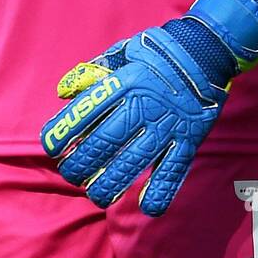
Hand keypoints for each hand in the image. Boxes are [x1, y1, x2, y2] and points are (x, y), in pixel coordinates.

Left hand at [40, 0, 257, 215]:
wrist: (206, 50)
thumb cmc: (157, 52)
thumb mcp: (123, 51)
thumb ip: (92, 72)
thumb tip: (63, 92)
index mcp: (125, 81)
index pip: (88, 109)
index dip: (65, 130)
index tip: (51, 147)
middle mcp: (144, 104)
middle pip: (107, 140)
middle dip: (83, 163)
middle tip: (70, 175)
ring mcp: (167, 124)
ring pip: (135, 160)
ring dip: (113, 182)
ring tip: (97, 196)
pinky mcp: (188, 138)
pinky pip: (174, 169)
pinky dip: (162, 190)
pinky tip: (147, 207)